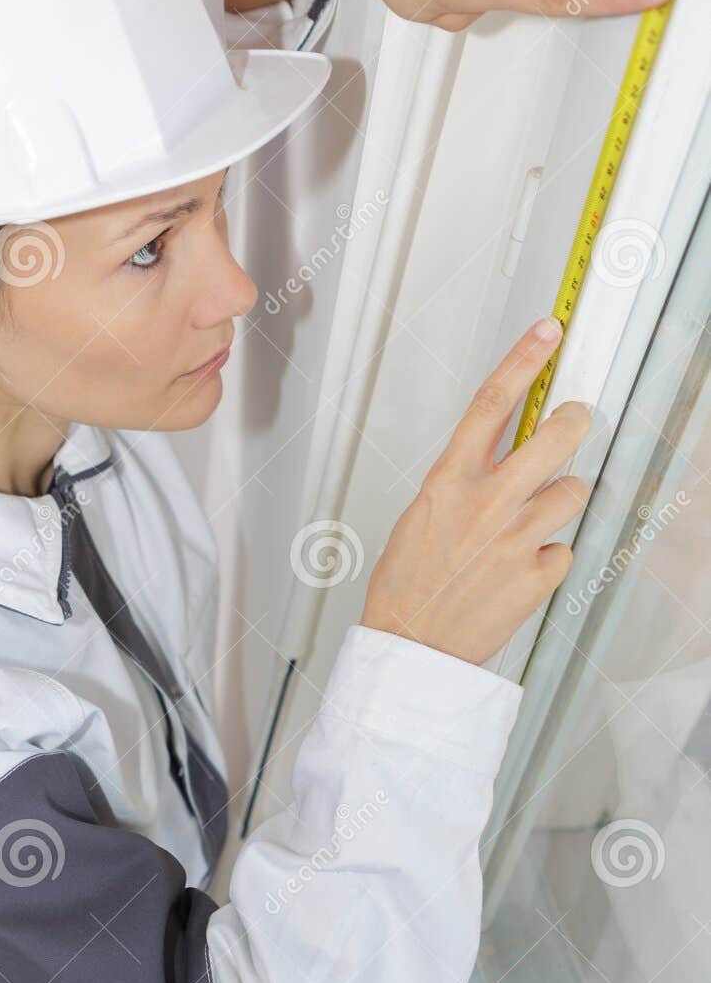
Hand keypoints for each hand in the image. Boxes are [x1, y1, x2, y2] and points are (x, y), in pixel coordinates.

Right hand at [360, 319, 590, 665]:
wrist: (411, 646)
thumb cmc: (406, 586)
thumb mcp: (419, 516)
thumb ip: (460, 483)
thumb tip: (496, 458)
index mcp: (449, 483)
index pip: (492, 404)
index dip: (524, 361)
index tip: (547, 335)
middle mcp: (487, 503)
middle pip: (557, 437)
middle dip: (574, 421)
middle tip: (576, 419)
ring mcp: (517, 538)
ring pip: (572, 492)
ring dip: (559, 499)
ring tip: (533, 519)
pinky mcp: (538, 574)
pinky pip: (563, 548)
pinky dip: (548, 556)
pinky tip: (521, 569)